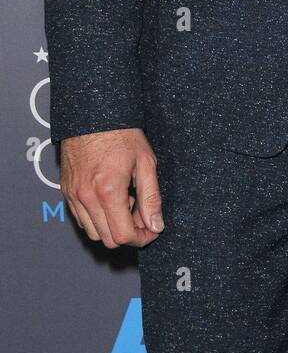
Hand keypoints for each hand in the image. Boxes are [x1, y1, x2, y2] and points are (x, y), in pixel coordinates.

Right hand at [60, 128, 163, 248]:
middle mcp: (86, 197)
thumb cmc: (122, 134)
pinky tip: (110, 199)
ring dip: (112, 226)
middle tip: (141, 214)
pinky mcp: (66, 191)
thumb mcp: (146, 163)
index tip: (152, 230)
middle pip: (107, 239)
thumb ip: (151, 198)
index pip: (123, 235)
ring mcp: (73, 195)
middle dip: (128, 232)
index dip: (141, 238)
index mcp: (108, 191)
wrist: (93, 114)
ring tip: (126, 203)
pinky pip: (81, 219)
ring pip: (93, 232)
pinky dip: (97, 218)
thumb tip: (156, 226)